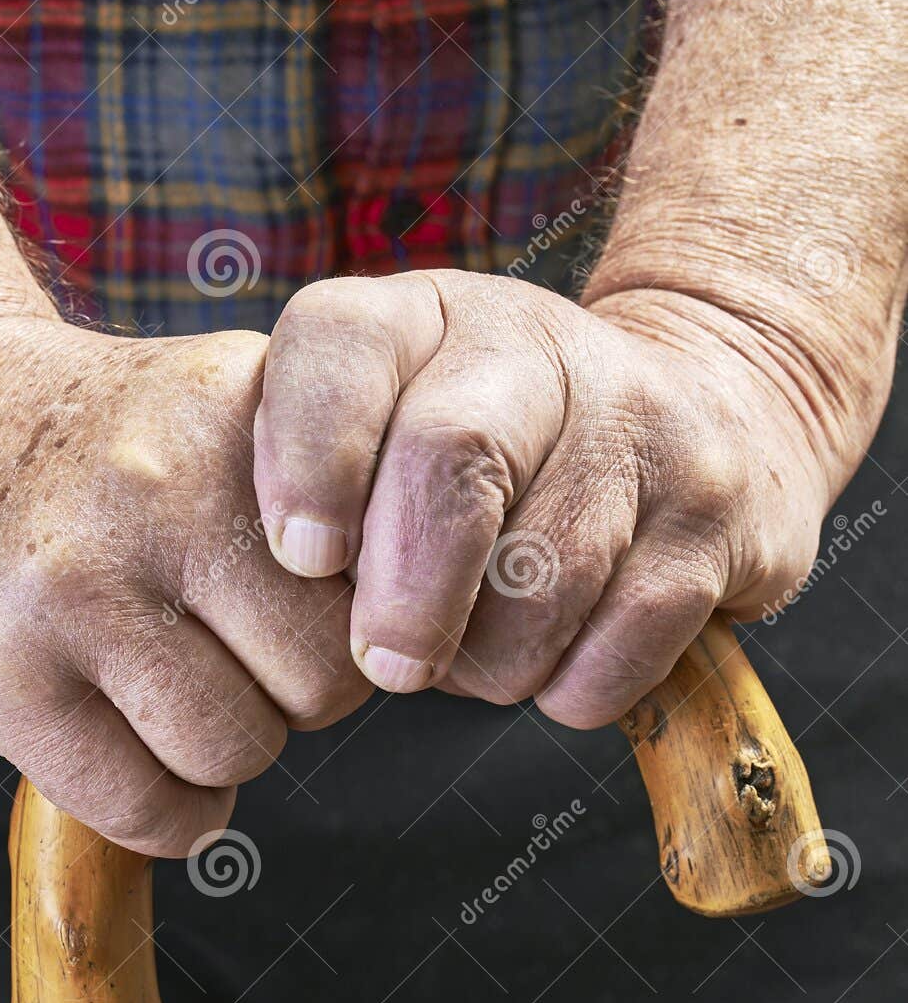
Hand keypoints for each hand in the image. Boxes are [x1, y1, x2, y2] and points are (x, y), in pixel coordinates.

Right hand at [0, 313, 367, 853]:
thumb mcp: (229, 413)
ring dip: (223, 751)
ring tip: (176, 692)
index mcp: (241, 417)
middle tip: (240, 660)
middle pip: (327, 677)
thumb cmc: (116, 456)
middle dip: (300, 693)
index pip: (390, 578)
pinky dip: (166, 809)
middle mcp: (156, 488)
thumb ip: (341, 485)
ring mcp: (69, 586)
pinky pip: (148, 806)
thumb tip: (444, 618)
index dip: (365, 619)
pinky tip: (137, 750)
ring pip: (236, 747)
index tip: (323, 615)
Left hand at [253, 270, 875, 725]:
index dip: (309, 459)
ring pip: (539, 584)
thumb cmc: (499, 456)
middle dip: (405, 597)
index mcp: (426, 316)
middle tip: (387, 666)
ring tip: (484, 652)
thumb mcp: (398, 429)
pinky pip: (620, 643)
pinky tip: (564, 657)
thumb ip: (323, 486)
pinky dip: (572, 686)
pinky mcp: (717, 509)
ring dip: (492, 663)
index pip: (342, 345)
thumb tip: (284, 602)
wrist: (712, 415)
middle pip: (451, 463)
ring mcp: (641, 419)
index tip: (303, 556)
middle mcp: (536, 344)